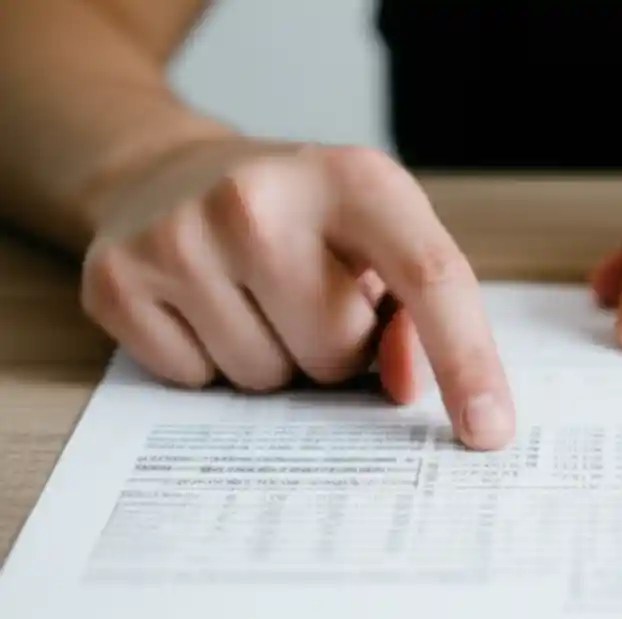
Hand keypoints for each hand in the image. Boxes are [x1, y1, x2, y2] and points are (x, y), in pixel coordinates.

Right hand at [80, 139, 514, 448]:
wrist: (168, 171)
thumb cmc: (303, 222)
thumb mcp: (377, 240)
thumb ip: (415, 314)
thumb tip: (405, 389)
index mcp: (354, 178)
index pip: (430, 278)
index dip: (467, 360)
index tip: (489, 431)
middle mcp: (262, 198)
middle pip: (338, 352)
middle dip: (337, 349)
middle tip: (309, 298)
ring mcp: (180, 237)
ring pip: (268, 379)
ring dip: (277, 361)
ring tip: (256, 299)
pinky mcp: (118, 280)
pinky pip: (198, 384)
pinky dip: (212, 364)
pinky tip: (205, 308)